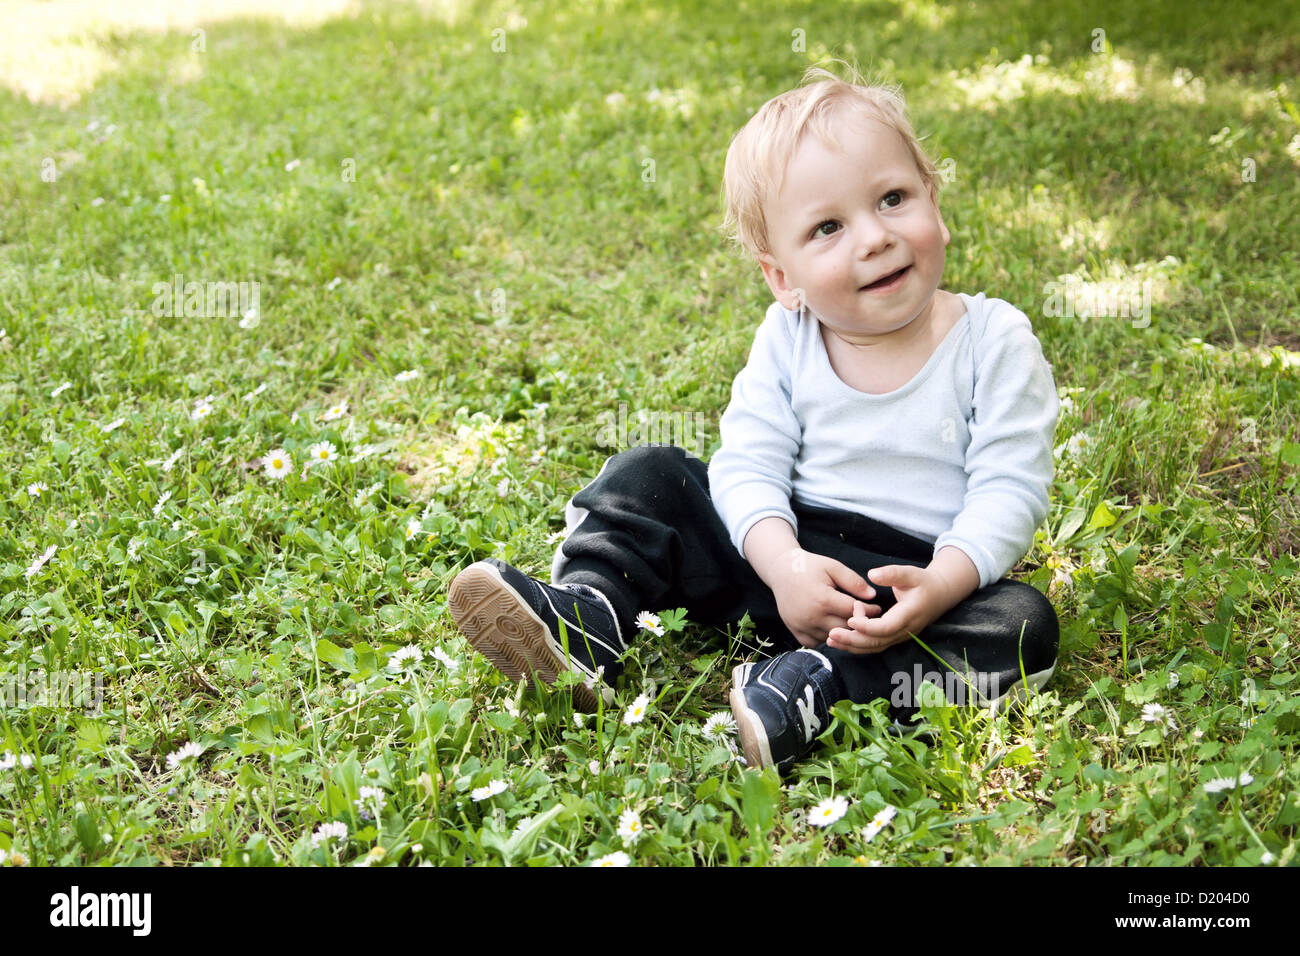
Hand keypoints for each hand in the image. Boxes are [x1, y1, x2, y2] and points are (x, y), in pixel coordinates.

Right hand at [769, 548, 879, 647]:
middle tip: (868, 618)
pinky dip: (826, 639)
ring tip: (851, 623)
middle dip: (859, 623)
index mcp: (823, 599)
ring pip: (832, 639)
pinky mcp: (795, 631)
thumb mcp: (833, 567)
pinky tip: (831, 627)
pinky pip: (816, 643)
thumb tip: (872, 596)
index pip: (854, 611)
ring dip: (844, 633)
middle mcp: (812, 616)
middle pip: (845, 628)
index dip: (869, 610)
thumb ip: (853, 581)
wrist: (781, 571)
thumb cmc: (810, 567)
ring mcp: (802, 626)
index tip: (876, 607)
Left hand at [826, 564, 945, 653]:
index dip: (867, 626)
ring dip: (852, 646)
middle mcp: (905, 630)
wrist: (939, 595)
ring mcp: (900, 637)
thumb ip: (892, 574)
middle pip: (877, 642)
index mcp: (909, 614)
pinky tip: (841, 642)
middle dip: (853, 640)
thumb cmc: (923, 582)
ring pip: (875, 647)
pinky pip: (875, 646)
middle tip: (832, 634)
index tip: (849, 620)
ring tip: (830, 640)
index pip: (886, 627)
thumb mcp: (911, 573)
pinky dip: (858, 646)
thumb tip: (872, 575)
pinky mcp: (894, 637)